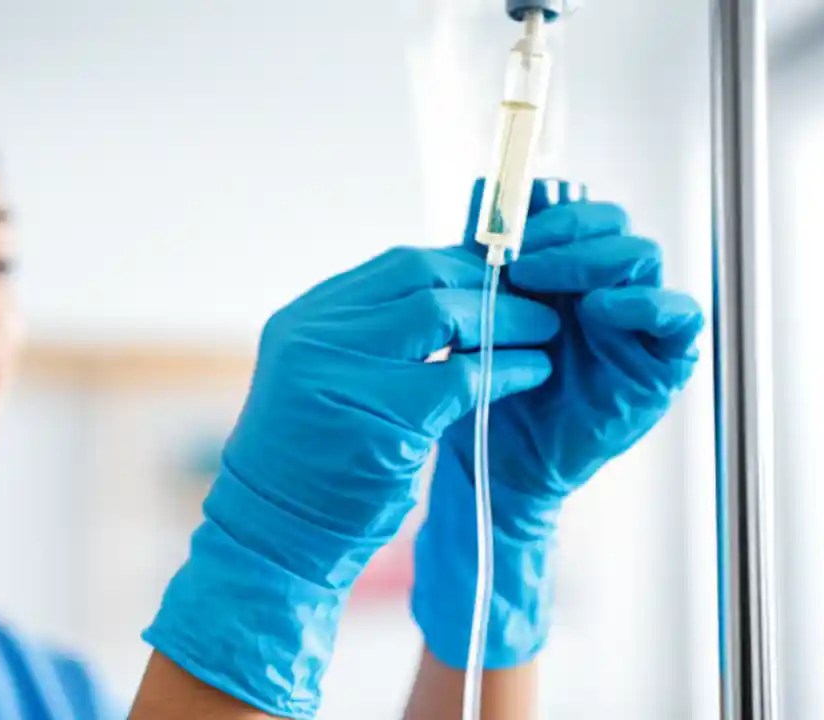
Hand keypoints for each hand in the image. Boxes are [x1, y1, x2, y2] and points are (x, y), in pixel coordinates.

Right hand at [144, 245, 561, 718]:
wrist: (276, 540)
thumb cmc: (316, 468)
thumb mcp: (331, 385)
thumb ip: (375, 342)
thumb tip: (457, 300)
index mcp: (304, 321)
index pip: (396, 266)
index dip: (460, 266)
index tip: (506, 279)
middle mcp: (314, 335)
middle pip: (420, 276)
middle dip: (488, 283)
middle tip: (538, 297)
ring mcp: (341, 371)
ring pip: (443, 314)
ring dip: (506, 318)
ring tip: (546, 329)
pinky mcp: (380, 418)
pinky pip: (462, 375)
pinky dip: (508, 367)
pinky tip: (535, 371)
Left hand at [413, 180, 703, 668]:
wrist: (499, 457)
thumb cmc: (491, 386)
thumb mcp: (484, 315)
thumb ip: (496, 265)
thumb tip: (490, 203)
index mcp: (569, 272)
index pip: (579, 213)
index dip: (550, 214)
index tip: (507, 234)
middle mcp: (609, 288)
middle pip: (615, 225)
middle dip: (568, 233)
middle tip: (524, 263)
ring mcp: (638, 323)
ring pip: (643, 257)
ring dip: (593, 260)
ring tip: (544, 286)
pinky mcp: (663, 362)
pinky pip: (680, 316)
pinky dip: (647, 303)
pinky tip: (601, 311)